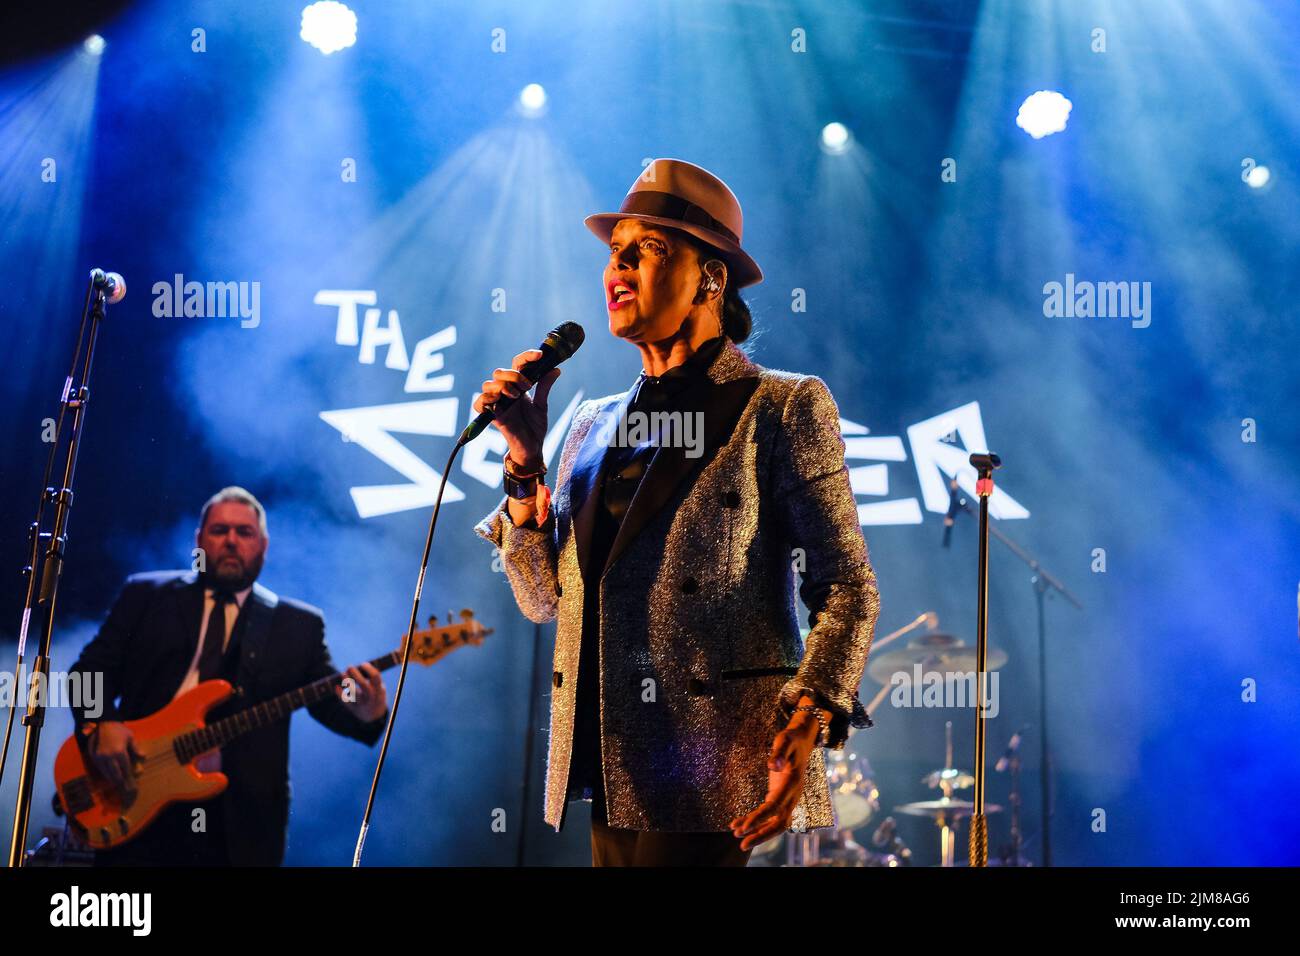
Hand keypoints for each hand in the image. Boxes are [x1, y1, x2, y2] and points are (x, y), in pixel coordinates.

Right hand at [88, 721, 140, 793]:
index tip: (132, 782)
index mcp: (119, 752)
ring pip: (107, 773)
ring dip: (112, 779)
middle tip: (125, 787)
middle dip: (120, 780)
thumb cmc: (118, 730)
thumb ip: (135, 748)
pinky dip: (105, 773)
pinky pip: (100, 769)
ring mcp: (100, 758)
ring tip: (118, 783)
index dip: (128, 775)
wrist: (102, 724)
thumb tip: (143, 757)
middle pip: (115, 773)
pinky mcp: (94, 757)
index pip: (125, 768)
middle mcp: (109, 757)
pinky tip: (109, 776)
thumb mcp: (130, 737)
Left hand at [337, 663, 387, 722]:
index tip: (363, 664)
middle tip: (349, 666)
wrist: (374, 715)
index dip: (369, 669)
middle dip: (356, 675)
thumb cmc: (375, 694)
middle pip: (363, 685)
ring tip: (343, 673)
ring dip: (347, 682)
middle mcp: (371, 696)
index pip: (375, 677)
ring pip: (354, 693)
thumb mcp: (378, 687)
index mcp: (379, 689)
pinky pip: (345, 701)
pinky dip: (340, 693)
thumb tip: (354, 668)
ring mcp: (362, 703)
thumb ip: (370, 678)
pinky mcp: (353, 708)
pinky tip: (336, 687)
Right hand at [470, 349, 560, 468]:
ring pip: (488, 384)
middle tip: (527, 386)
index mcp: (518, 386)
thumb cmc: (535, 426)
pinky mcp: (492, 416)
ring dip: (503, 386)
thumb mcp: (542, 404)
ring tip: (516, 397)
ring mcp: (497, 403)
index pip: (517, 364)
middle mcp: (505, 392)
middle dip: (514, 375)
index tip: (540, 355)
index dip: (527, 357)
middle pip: (499, 372)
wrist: (533, 446)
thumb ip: (544, 386)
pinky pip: (479, 403)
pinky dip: (486, 399)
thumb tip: (555, 369)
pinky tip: (499, 401)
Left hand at [729, 708, 822, 850]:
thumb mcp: (784, 740)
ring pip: (776, 823)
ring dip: (758, 832)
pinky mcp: (782, 797)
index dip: (759, 819)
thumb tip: (771, 766)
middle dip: (761, 835)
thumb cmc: (791, 739)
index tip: (743, 828)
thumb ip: (779, 752)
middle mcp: (793, 795)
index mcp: (792, 783)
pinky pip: (771, 815)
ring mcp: (789, 798)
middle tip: (741, 844)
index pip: (775, 807)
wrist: (803, 740)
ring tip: (736, 834)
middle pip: (779, 824)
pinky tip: (739, 823)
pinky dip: (757, 821)